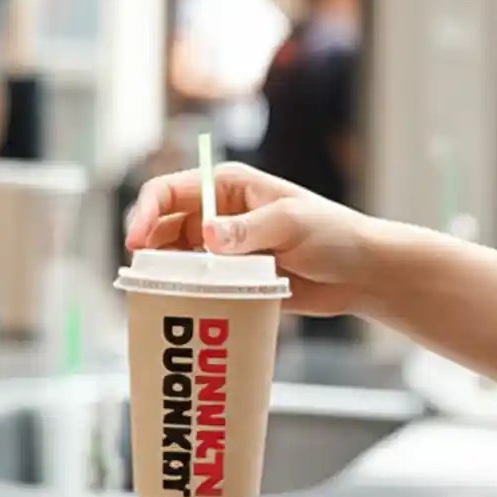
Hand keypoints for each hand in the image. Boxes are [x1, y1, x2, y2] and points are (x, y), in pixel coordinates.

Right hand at [125, 164, 376, 316]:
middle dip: (148, 249)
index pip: (169, 191)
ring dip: (166, 276)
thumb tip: (207, 235)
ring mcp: (224, 249)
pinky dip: (187, 296)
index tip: (136, 243)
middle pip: (163, 228)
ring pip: (176, 260)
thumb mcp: (292, 224)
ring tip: (162, 295)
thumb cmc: (333, 234)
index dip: (145, 213)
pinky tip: (184, 309)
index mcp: (228, 188)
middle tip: (144, 276)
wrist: (361, 272)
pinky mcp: (233, 278)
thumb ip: (249, 230)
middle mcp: (219, 215)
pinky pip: (198, 286)